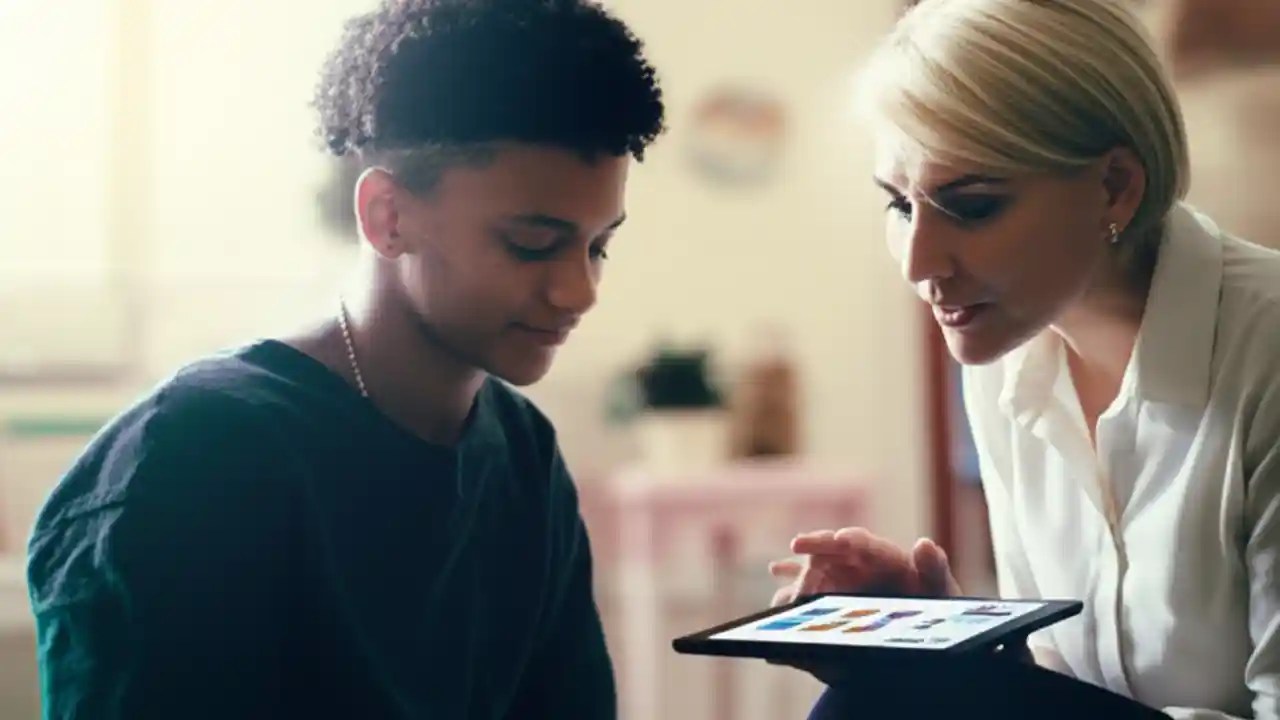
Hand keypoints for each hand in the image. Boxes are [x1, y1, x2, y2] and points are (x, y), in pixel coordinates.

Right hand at [767, 527, 960, 606]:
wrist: (923, 638)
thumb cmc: (936, 610)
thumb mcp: (941, 592)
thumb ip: (934, 569)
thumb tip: (925, 543)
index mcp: (884, 559)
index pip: (863, 543)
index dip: (850, 539)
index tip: (840, 538)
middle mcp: (857, 566)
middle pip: (829, 553)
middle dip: (815, 553)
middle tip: (799, 552)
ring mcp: (840, 583)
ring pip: (812, 573)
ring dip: (796, 574)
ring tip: (781, 575)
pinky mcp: (828, 602)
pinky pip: (804, 595)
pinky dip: (788, 595)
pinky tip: (776, 600)